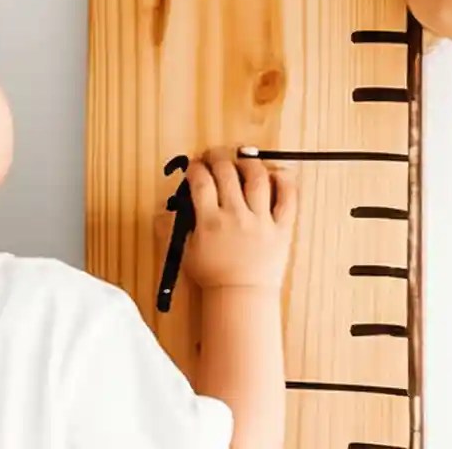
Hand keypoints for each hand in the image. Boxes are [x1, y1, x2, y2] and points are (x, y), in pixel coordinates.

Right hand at [182, 147, 296, 290]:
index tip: (194, 165)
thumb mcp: (186, 252)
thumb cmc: (214, 277)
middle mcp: (235, 216)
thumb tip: (164, 210)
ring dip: (248, 162)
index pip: (201, 182)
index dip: (195, 167)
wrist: (242, 297)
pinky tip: (276, 173)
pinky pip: (288, 198)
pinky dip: (284, 181)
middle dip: (217, 156)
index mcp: (210, 222)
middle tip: (214, 154)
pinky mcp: (281, 228)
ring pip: (257, 178)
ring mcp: (260, 221)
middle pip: (226, 172)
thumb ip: (173, 228)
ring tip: (243, 158)